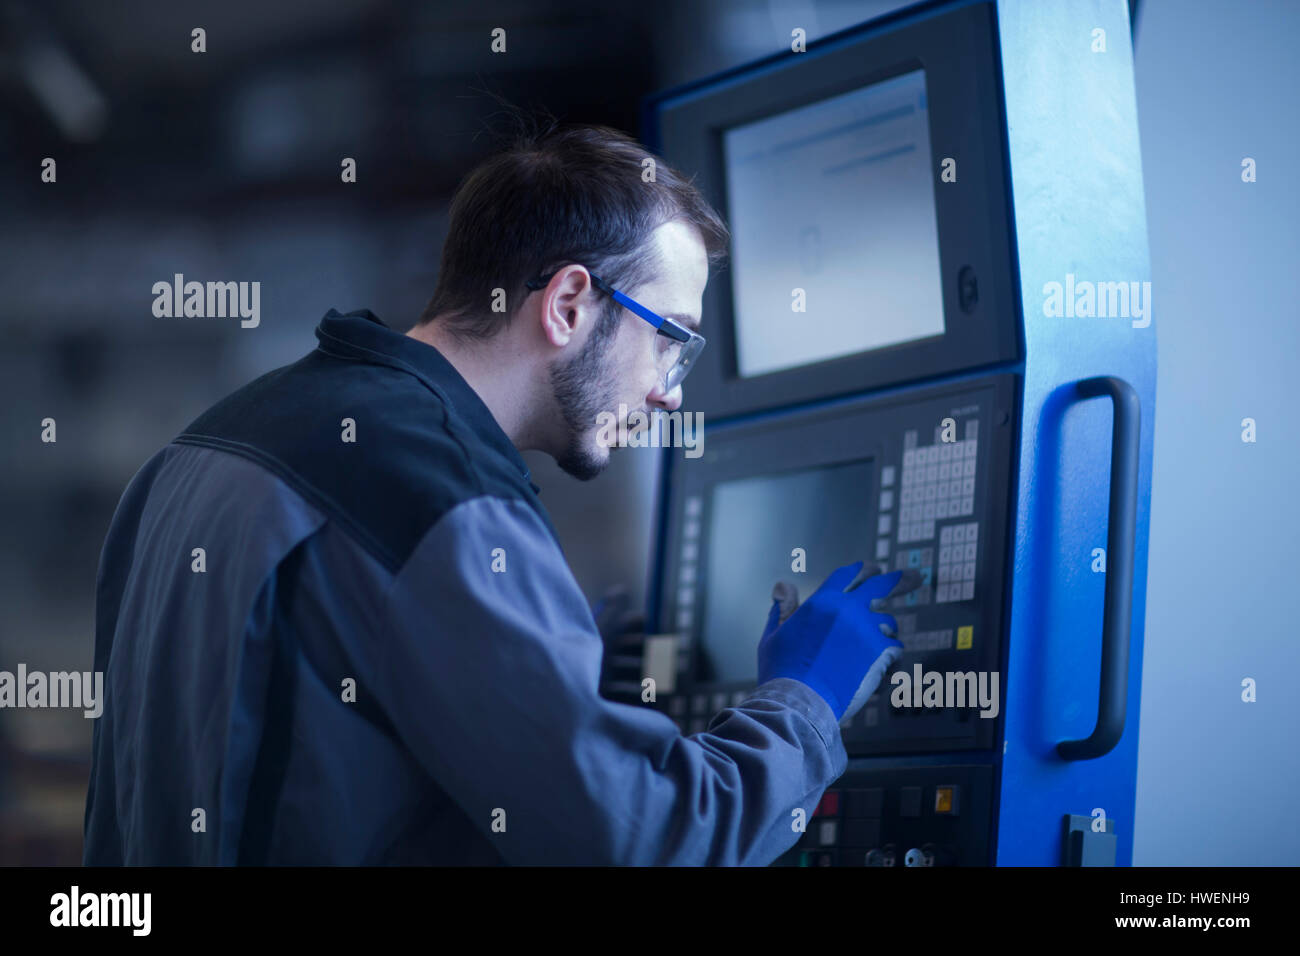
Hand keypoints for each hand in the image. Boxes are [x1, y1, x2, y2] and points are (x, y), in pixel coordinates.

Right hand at [757, 562, 921, 721]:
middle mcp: (847, 609)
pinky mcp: (879, 652)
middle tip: (915, 578)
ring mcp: (866, 629)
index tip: (873, 568)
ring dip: (886, 632)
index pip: (847, 574)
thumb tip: (783, 585)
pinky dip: (893, 658)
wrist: (798, 701)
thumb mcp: (774, 634)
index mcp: (821, 601)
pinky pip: (896, 649)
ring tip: (880, 646)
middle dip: (900, 579)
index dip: (862, 569)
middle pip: (881, 585)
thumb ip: (783, 607)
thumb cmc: (781, 671)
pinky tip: (886, 668)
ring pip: (889, 622)